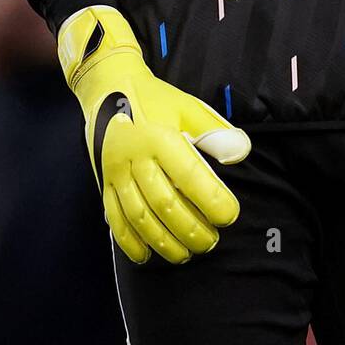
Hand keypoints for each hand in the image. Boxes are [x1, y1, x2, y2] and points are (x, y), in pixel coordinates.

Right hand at [58, 5, 250, 264]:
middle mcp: (136, 157)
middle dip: (191, 229)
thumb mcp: (189, 107)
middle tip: (211, 242)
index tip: (230, 216)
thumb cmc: (156, 101)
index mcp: (160, 136)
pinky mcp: (103, 182)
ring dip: (163, 241)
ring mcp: (116, 172)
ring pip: (139, 216)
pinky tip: (147, 255)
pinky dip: (129, 242)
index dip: (211, 200)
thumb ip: (215, 132)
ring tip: (186, 254)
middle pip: (164, 203)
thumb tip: (241, 153)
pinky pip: (114, 218)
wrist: (108, 88)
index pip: (189, 176)